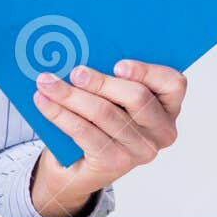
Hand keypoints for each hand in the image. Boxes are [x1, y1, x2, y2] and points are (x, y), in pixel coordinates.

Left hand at [29, 59, 186, 216]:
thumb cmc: (102, 120)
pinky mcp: (114, 163)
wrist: (80, 165)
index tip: (118, 64)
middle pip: (136, 98)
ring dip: (71, 95)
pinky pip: (84, 131)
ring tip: (47, 82)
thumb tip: (85, 50)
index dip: (147, 72)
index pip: (173, 84)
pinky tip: (43, 101)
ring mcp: (139, 150)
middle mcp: (161, 131)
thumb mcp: (114, 95)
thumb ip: (112, 76)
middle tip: (75, 72)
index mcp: (169, 106)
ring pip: (105, 113)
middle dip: (101, 82)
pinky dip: (60, 113)